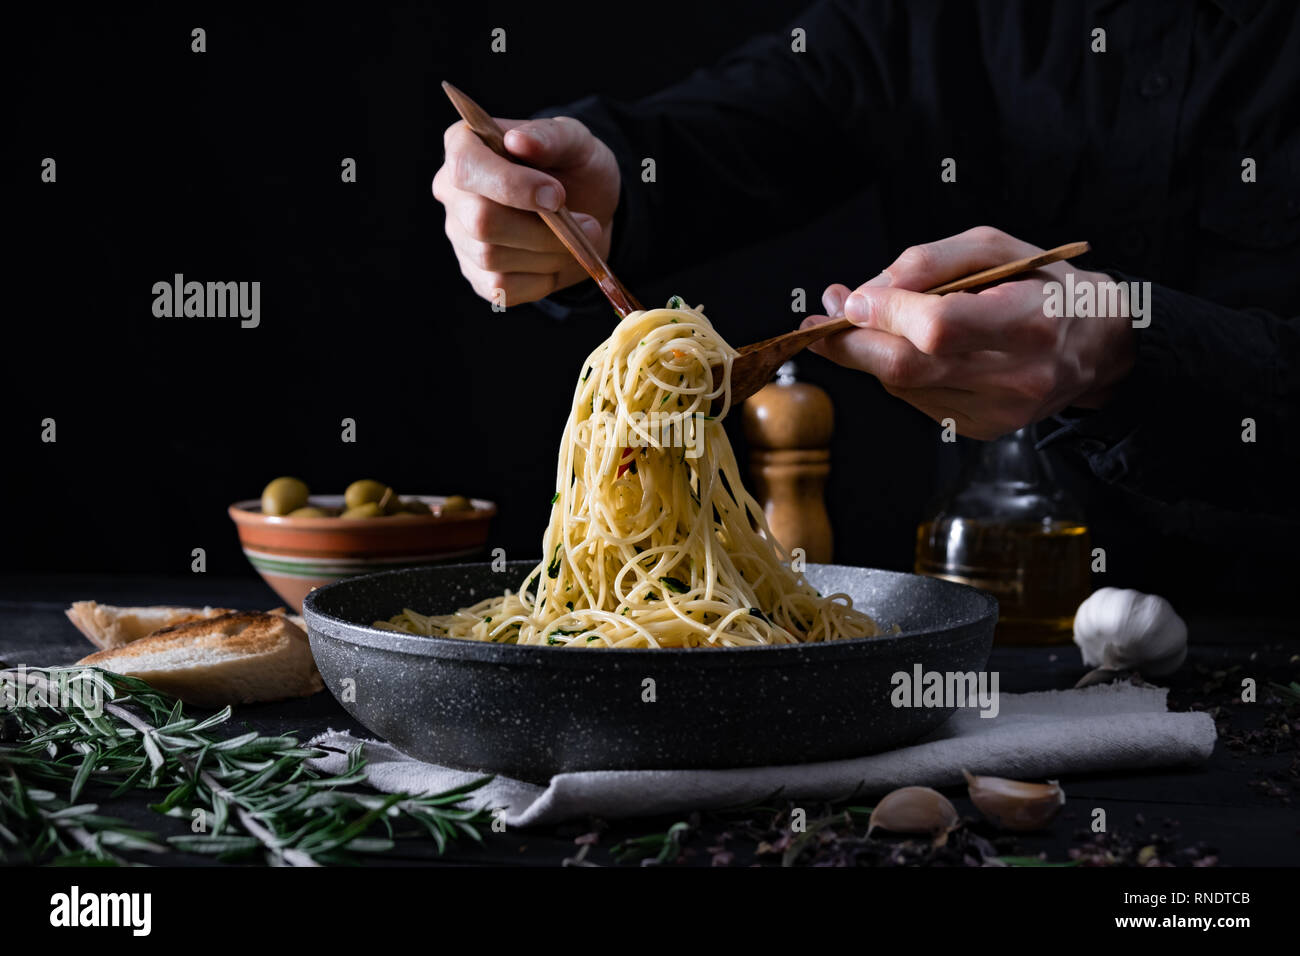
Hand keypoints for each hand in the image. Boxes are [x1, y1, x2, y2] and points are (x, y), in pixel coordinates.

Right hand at [433, 116, 619, 304]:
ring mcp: (461, 237)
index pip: (466, 167)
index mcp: (466, 146)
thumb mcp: (577, 143)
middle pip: (480, 221)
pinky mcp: (478, 275)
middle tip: (586, 224)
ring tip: (576, 239)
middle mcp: (453, 192)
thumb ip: (550, 136)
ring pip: (492, 257)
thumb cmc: (575, 170)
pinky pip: (502, 288)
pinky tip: (556, 260)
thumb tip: (518, 141)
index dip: (510, 186)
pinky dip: (541, 279)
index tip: (557, 195)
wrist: (590, 212)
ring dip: (548, 253)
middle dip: (541, 229)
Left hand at [804, 226, 1135, 438]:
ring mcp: (997, 411)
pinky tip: (905, 348)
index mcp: (1029, 320)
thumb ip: (929, 262)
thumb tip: (863, 293)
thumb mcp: (998, 247)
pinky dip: (898, 372)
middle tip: (817, 320)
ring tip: (858, 321)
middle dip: (850, 343)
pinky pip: (917, 400)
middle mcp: (1016, 375)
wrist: (1098, 346)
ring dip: (867, 354)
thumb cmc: (1043, 285)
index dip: (885, 313)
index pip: (939, 327)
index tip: (847, 297)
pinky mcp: (982, 428)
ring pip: (904, 386)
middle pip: (908, 367)